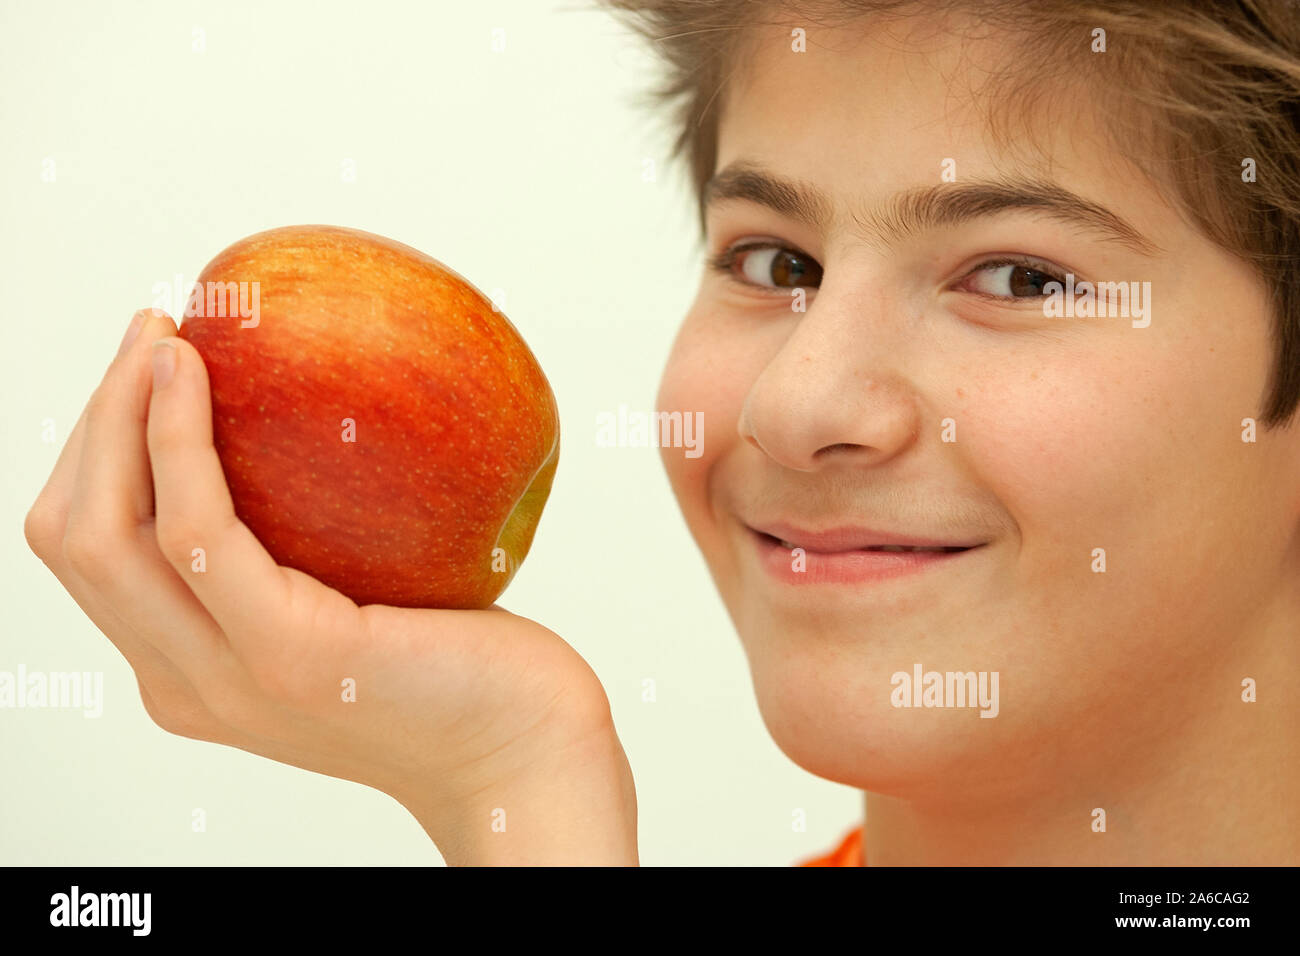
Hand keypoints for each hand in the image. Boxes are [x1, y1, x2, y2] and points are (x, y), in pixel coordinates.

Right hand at [24, 308, 636, 864]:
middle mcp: (188, 683)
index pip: (95, 552)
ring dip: (116, 415)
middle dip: (93, 420)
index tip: (150, 367)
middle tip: (153, 330)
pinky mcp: (288, 651)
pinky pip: (198, 527)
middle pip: (76, 536)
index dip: (97, 452)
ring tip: (164, 333)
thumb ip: (306, 551)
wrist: (524, 748)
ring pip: (106, 531)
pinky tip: (198, 372)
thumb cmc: (459, 665)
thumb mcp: (357, 604)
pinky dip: (177, 438)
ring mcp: (231, 674)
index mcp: (192, 671)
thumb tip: (304, 427)